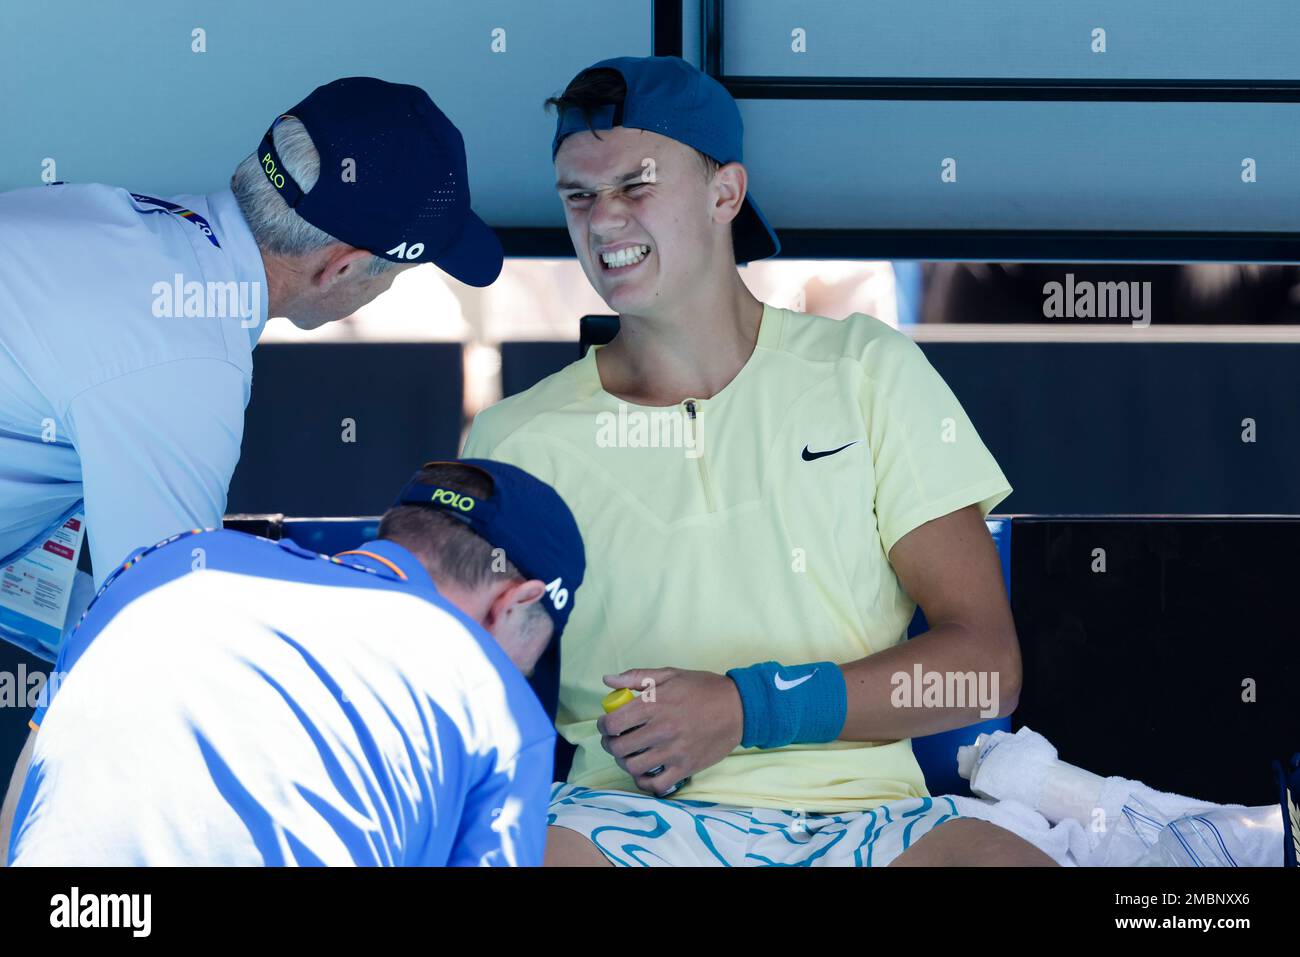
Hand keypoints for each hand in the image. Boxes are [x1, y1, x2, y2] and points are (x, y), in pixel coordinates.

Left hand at [598, 667, 743, 796]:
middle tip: (615, 740)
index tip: (607, 725)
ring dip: (625, 762)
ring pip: (633, 767)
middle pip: (618, 748)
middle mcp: (661, 730)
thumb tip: (607, 680)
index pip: (613, 723)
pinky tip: (646, 771)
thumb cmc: (703, 688)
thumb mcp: (670, 674)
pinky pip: (656, 785)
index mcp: (654, 704)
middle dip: (610, 745)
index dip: (603, 726)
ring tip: (630, 755)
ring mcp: (674, 751)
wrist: (738, 707)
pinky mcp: (686, 767)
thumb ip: (637, 677)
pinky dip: (645, 781)